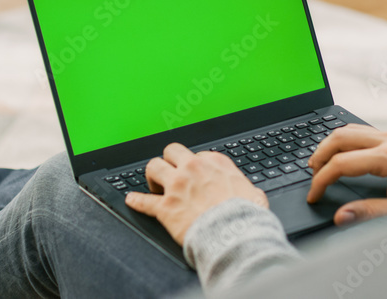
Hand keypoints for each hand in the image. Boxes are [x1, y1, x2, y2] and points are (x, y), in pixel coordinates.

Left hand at [125, 143, 268, 244]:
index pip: (198, 155)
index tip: (195, 176)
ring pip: (153, 167)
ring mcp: (177, 186)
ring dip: (153, 176)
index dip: (195, 167)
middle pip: (172, 151)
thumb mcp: (254, 194)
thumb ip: (247, 189)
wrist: (234, 234)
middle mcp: (193, 169)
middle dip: (170, 161)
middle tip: (172, 173)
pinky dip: (136, 201)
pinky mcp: (166, 207)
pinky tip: (132, 200)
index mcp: (215, 163)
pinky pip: (144, 201)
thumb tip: (251, 194)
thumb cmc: (246, 216)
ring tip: (156, 185)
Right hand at [307, 124, 386, 225]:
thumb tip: (340, 216)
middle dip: (319, 153)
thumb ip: (369, 213)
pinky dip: (344, 140)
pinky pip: (361, 130)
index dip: (321, 180)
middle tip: (309, 173)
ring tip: (319, 162)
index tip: (314, 194)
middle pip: (340, 136)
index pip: (341, 164)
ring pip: (349, 128)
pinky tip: (341, 153)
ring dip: (330, 143)